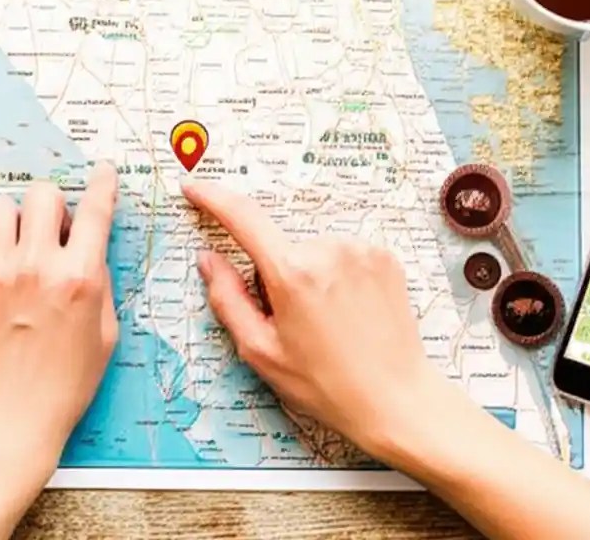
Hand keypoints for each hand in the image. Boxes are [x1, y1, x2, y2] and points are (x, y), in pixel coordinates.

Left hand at [0, 163, 118, 476]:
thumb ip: (100, 283)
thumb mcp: (105, 334)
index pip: (95, 209)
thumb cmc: (64, 385)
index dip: (102, 183)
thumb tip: (91, 248)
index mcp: (80, 278)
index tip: (102, 172)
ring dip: (15, 220)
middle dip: (52, 204)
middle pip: (43, 194)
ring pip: (1, 208)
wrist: (9, 420)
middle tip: (53, 229)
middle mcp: (36, 268)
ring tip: (17, 246)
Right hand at [183, 180, 450, 459]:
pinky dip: (336, 275)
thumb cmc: (326, 384)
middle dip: (276, 275)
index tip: (194, 189)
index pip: (242, 217)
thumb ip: (228, 299)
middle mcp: (328, 250)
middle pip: (280, 247)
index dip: (213, 198)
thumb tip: (208, 259)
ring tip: (328, 322)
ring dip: (308, 275)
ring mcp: (361, 249)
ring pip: (312, 251)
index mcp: (292, 274)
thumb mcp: (261, 352)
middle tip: (293, 322)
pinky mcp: (384, 255)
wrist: (396, 399)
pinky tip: (349, 311)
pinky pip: (343, 254)